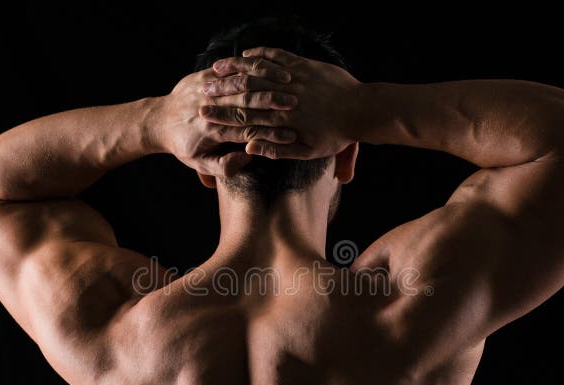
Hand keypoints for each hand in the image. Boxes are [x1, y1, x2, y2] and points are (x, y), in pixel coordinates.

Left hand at [158, 58, 297, 175]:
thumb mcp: (200, 164)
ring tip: (289, 81)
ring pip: (240, 82)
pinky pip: (230, 69)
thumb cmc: (183, 145)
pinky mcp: (203, 75)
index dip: (270, 134)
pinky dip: (251, 68)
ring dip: (266, 81)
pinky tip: (270, 68)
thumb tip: (247, 157)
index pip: (246, 131)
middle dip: (272, 103)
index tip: (291, 136)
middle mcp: (208, 106)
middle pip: (246, 103)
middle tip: (296, 104)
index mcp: (210, 130)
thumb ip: (224, 166)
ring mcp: (205, 88)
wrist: (158, 120)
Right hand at [199, 47, 360, 159]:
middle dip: (220, 94)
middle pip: (245, 95)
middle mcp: (285, 98)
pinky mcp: (304, 65)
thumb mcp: (307, 151)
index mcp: (283, 122)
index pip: (245, 118)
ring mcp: (295, 79)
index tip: (203, 117)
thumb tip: (249, 148)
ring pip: (258, 73)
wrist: (363, 111)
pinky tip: (245, 54)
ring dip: (234, 71)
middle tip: (200, 94)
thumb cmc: (336, 136)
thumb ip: (276, 150)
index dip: (222, 117)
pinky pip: (277, 56)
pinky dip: (260, 54)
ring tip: (214, 71)